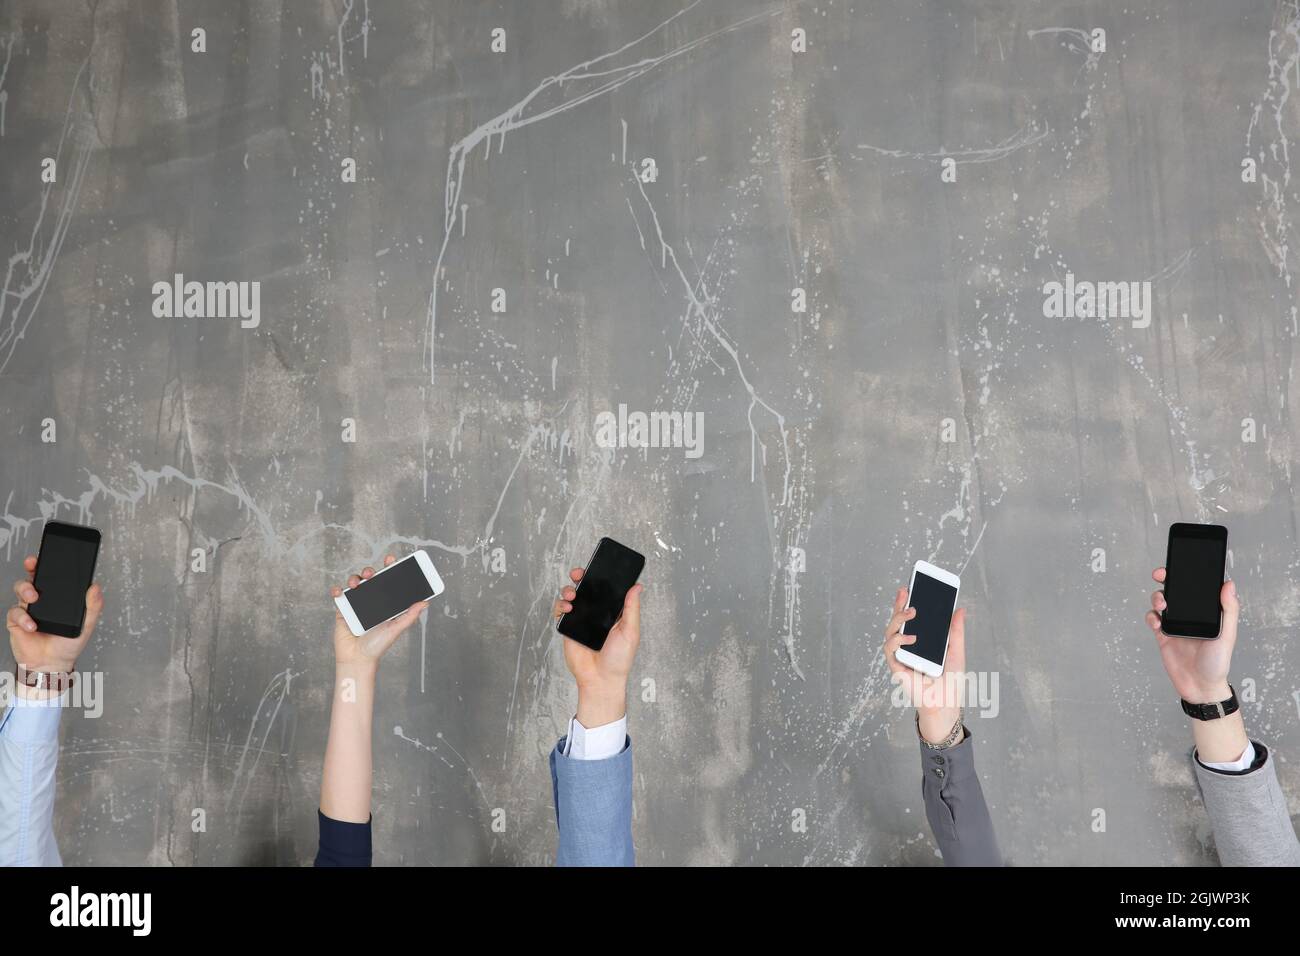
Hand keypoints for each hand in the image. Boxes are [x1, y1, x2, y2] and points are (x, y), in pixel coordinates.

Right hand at [7, 554, 103, 673]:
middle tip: (34, 564)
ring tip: (34, 597)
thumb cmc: (68, 644)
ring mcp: (29, 608)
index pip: (55, 576)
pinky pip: (15, 612)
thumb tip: (95, 587)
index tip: (53, 552)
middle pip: (35, 576)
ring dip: (25, 589)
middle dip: (33, 566)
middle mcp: (43, 599)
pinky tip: (32, 625)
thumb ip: (92, 607)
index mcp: (60, 598)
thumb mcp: (86, 625)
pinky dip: (23, 617)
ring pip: (21, 589)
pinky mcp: (17, 621)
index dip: (52, 563)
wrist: (51, 665)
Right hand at [329, 555, 427, 672]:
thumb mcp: (395, 629)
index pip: (388, 581)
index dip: (389, 568)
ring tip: (356, 584)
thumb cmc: (377, 646)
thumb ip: (409, 616)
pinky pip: (339, 595)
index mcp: (385, 602)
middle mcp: (371, 600)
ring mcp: (356, 603)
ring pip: (354, 583)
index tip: (391, 559)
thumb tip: (426, 602)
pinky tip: (339, 591)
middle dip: (370, 571)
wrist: (357, 659)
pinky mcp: (343, 609)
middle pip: (370, 578)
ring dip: (354, 579)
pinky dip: (337, 590)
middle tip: (372, 573)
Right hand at [553, 568, 642, 726]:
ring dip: (569, 590)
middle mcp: (596, 612)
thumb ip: (631, 609)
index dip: (601, 576)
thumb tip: (637, 587)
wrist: (601, 680)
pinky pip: (561, 611)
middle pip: (586, 588)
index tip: (598, 566)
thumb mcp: (630, 632)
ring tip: (573, 595)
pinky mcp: (569, 628)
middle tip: (579, 573)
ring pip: (571, 596)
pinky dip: (561, 605)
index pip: (606, 588)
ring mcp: (581, 619)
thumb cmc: (619, 659)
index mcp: (612, 611)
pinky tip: (568, 607)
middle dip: (581, 576)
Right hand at [884, 586, 966, 743]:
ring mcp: (901, 655)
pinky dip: (898, 640)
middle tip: (906, 591)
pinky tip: (910, 638)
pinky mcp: (896, 666)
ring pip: (891, 631)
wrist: (946, 704)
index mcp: (922, 640)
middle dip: (899, 605)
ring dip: (898, 619)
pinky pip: (890, 649)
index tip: (911, 587)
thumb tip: (959, 609)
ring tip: (912, 612)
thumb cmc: (951, 681)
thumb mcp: (956, 651)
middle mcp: (908, 646)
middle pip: (898, 621)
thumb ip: (955, 631)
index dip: (908, 603)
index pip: (912, 618)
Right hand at [1145, 568, 1236, 703]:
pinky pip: (1152, 619)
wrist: (1199, 687)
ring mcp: (1175, 624)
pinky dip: (1151, 616)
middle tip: (1161, 574)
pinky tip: (1156, 621)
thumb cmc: (1218, 663)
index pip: (1198, 588)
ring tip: (1161, 604)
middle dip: (1166, 579)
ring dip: (1157, 598)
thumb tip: (1229, 584)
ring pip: (1161, 601)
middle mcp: (1190, 616)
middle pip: (1175, 590)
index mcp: (1207, 613)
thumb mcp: (1227, 635)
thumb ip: (1229, 610)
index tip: (1181, 564)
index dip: (1188, 573)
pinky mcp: (1163, 635)